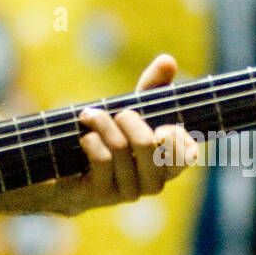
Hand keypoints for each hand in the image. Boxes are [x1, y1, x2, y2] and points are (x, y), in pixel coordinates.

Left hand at [55, 53, 197, 216]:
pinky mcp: (103, 195)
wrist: (69, 168)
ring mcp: (128, 192)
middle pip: (148, 146)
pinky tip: (85, 138)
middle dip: (128, 120)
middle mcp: (154, 181)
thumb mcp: (133, 109)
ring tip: (90, 116)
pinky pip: (101, 159)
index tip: (162, 128)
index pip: (186, 156)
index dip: (177, 142)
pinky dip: (91, 140)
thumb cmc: (110, 135)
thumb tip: (168, 60)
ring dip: (102, 124)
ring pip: (120, 149)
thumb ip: (152, 86)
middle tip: (118, 113)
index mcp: (169, 162)